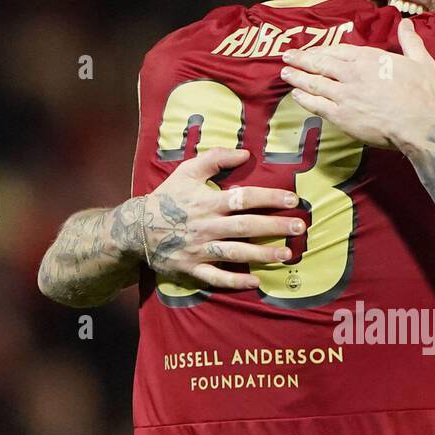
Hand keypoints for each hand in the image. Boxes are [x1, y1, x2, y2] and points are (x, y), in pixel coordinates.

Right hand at [142, 147, 306, 290]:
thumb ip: (215, 158)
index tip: (292, 199)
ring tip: (286, 254)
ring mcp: (199, 249)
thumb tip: (245, 153)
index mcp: (207, 201)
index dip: (269, 198)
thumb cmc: (167, 197)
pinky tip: (256, 281)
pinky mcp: (192, 268)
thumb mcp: (186, 171)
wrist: (136, 228)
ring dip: (262, 254)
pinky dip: (235, 281)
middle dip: (274, 227)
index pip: (243, 198)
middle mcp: (206, 226)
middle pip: (245, 227)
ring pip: (236, 253)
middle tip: (299, 227)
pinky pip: (216, 278)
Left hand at [281, 18, 434, 148]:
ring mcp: (344, 95)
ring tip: (284, 73)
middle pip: (320, 64)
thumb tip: (407, 23)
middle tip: (287, 56)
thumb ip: (411, 41)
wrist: (418, 124)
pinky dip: (304, 98)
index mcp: (368, 59)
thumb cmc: (422, 94)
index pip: (337, 51)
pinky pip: (317, 105)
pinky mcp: (342, 116)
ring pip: (314, 83)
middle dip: (301, 59)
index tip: (311, 50)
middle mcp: (352, 74)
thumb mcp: (421, 62)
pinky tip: (296, 95)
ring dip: (297, 77)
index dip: (321, 50)